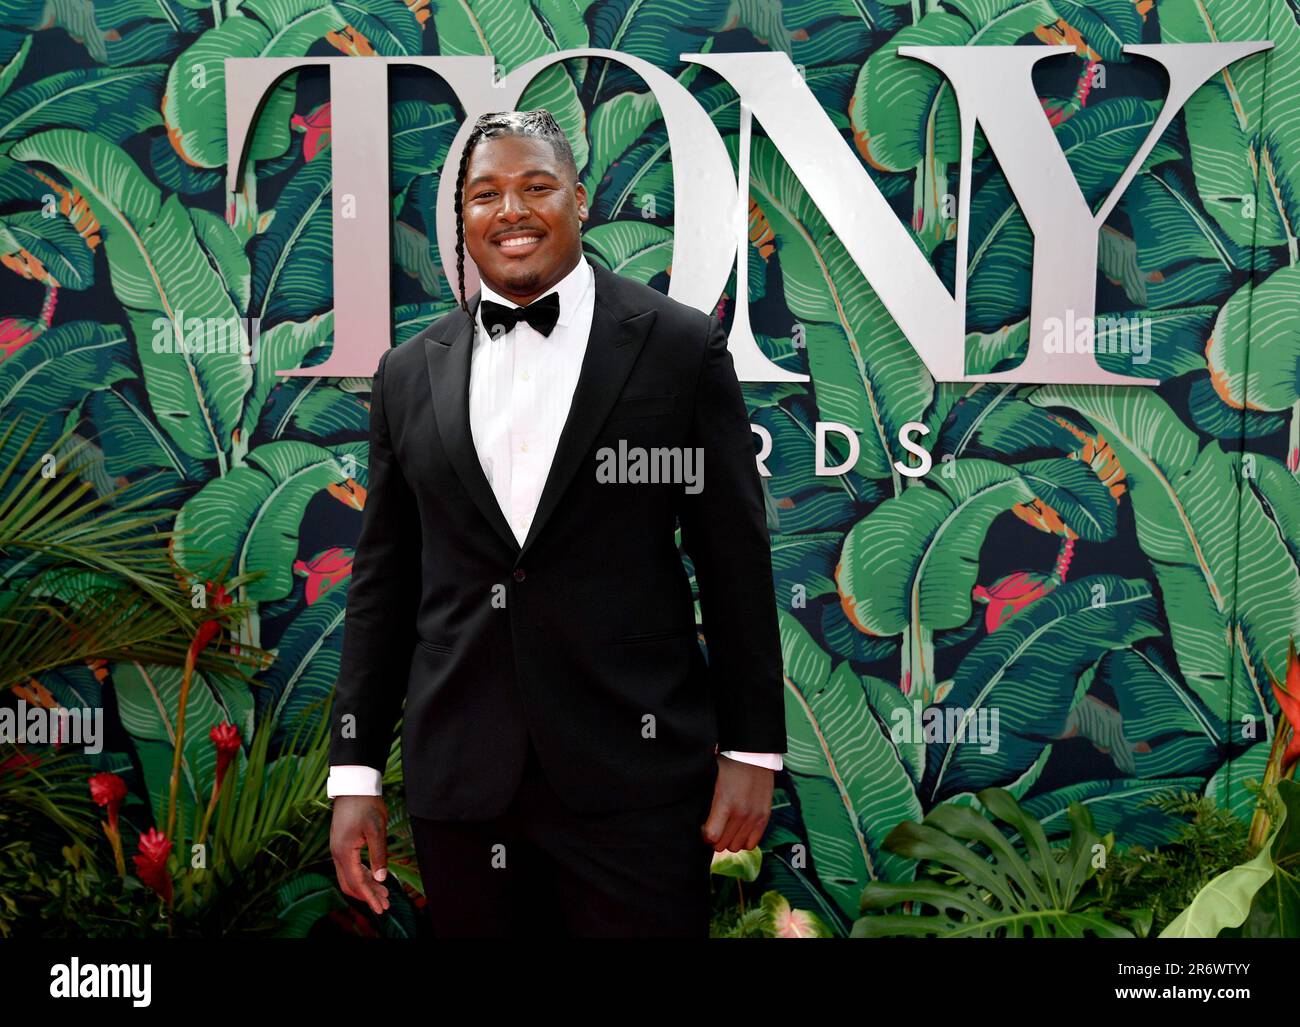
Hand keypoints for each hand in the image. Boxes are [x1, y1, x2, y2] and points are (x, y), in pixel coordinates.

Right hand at [331, 795, 390, 914]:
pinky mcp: (341, 845)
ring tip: (384, 893)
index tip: (382, 908)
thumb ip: (379, 854)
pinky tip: (375, 877)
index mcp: (344, 852)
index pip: (357, 882)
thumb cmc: (366, 804)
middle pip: (350, 884)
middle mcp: (337, 854)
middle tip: (385, 904)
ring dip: (366, 886)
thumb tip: (382, 879)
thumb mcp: (377, 829)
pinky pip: (350, 867)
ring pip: (349, 877)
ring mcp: (337, 849)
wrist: (354, 785)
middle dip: (367, 896)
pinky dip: (362, 875)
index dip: (370, 897)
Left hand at [700, 754, 773, 851]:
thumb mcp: (711, 779)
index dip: (704, 834)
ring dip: (730, 840)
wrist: (753, 755)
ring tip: (727, 828)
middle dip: (715, 839)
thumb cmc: (728, 765)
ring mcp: (754, 816)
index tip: (704, 827)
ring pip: (737, 846)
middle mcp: (741, 813)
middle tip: (714, 828)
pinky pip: (753, 843)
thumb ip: (706, 801)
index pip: (711, 836)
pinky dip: (744, 839)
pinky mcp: (765, 817)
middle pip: (723, 844)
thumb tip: (696, 817)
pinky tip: (739, 829)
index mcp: (725, 803)